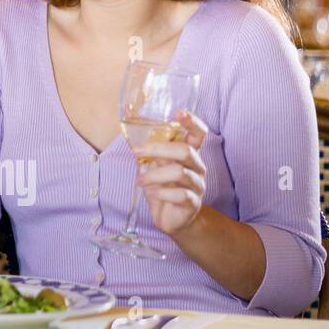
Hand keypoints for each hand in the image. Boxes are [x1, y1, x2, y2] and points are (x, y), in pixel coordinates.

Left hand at [135, 110, 208, 235]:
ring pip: (180, 173)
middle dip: (159, 149)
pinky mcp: (193, 203)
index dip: (192, 122)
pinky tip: (150, 193)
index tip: (179, 113)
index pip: (199, 134)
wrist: (171, 218)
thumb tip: (128, 111)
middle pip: (186, 151)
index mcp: (188, 154)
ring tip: (139, 180)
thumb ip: (144, 141)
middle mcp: (197, 167)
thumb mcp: (151, 162)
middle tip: (137, 151)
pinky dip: (161, 193)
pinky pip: (180, 195)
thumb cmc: (162, 185)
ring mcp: (197, 185)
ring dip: (154, 174)